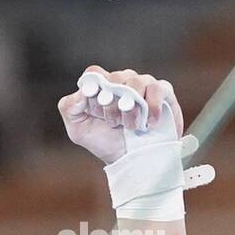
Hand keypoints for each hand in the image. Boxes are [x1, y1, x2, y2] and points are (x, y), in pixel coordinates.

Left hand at [57, 66, 183, 164]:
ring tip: (129, 127)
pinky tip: (148, 124)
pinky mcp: (164, 93)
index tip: (96, 104)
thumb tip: (82, 91)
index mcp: (100, 88)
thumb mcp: (79, 130)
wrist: (131, 160)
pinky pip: (158, 89)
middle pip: (115, 77)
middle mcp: (122, 82)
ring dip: (130, 107)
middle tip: (113, 122)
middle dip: (112, 102)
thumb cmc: (105, 142)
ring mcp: (143, 85)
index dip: (93, 86)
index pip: (94, 73)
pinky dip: (152, 107)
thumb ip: (70, 108)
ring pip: (136, 82)